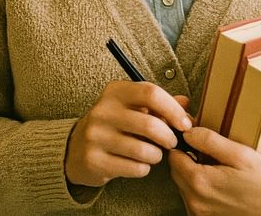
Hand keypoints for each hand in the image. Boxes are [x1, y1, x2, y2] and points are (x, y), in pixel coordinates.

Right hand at [64, 81, 191, 186]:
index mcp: (115, 92)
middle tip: (171, 142)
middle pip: (150, 124)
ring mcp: (96, 137)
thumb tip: (186, 103)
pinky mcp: (95, 160)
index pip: (151, 93)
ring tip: (154, 154)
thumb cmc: (113, 125)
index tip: (184, 124)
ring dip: (157, 155)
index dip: (173, 109)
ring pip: (144, 150)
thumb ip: (159, 104)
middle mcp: (103, 111)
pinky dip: (144, 168)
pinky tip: (138, 163)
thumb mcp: (132, 107)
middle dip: (169, 137)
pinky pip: (135, 168)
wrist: (75, 149)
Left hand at [168, 126, 260, 215]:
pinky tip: (218, 183)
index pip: (174, 157)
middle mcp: (195, 202)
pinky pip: (193, 199)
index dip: (181, 143)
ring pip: (183, 186)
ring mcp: (200, 214)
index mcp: (200, 182)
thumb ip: (209, 141)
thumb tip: (188, 132)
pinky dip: (200, 189)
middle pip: (176, 172)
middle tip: (205, 151)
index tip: (192, 138)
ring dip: (192, 174)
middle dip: (186, 159)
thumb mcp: (239, 153)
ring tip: (214, 167)